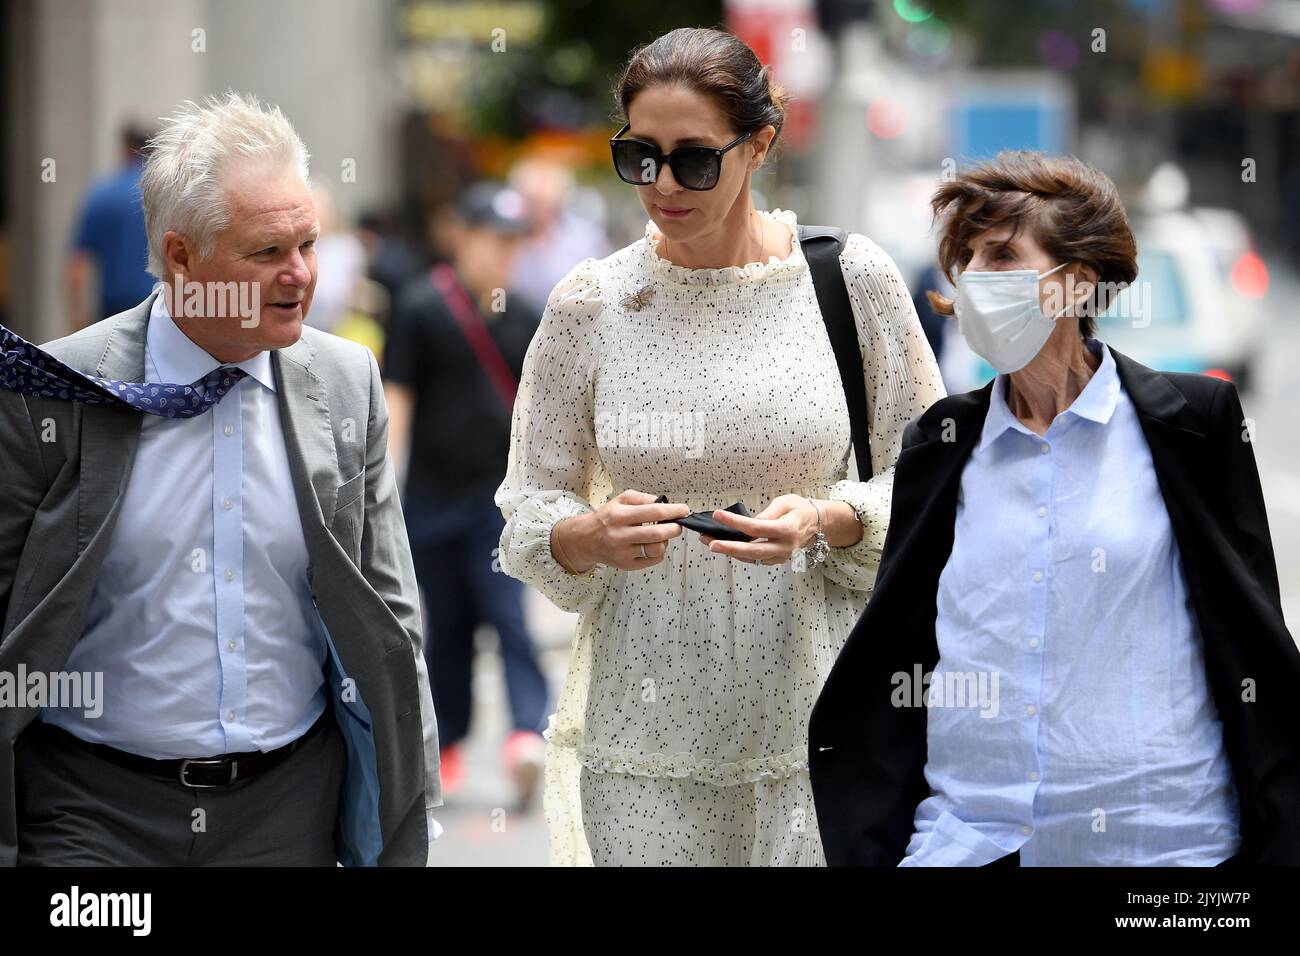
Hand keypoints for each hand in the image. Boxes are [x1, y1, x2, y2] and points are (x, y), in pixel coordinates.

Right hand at [552, 489, 689, 572]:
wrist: (586, 540)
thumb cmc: (606, 518)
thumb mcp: (621, 500)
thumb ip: (643, 498)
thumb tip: (664, 503)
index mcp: (619, 515)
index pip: (653, 512)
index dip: (673, 511)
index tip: (684, 510)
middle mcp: (620, 535)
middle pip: (658, 534)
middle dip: (674, 528)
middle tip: (677, 524)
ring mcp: (623, 553)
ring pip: (657, 549)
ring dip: (666, 541)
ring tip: (662, 534)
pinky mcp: (627, 565)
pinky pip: (653, 560)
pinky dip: (658, 551)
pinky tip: (651, 544)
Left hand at [698, 494, 818, 566]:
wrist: (817, 524)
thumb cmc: (799, 510)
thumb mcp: (785, 503)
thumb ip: (768, 513)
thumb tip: (749, 523)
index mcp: (787, 529)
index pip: (755, 527)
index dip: (735, 522)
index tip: (718, 515)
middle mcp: (784, 546)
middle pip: (752, 550)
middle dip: (729, 548)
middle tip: (710, 544)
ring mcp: (781, 556)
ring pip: (752, 558)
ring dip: (730, 552)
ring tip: (710, 542)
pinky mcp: (777, 560)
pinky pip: (755, 560)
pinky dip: (740, 554)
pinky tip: (726, 546)